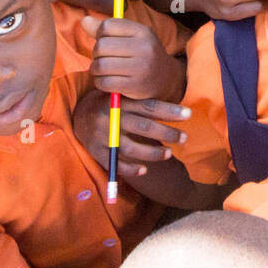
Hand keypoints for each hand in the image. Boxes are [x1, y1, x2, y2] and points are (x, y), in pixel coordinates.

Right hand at [71, 87, 191, 179]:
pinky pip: (115, 163)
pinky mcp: (96, 151)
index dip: (169, 110)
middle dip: (167, 133)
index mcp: (120, 102)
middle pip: (143, 126)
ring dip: (153, 152)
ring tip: (169, 153)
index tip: (188, 114)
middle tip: (185, 138)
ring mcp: (103, 136)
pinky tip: (144, 170)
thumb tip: (174, 107)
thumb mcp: (122, 97)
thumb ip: (141, 102)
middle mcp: (111, 118)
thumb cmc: (109, 105)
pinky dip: (130, 168)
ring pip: (131, 147)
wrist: (78, 114)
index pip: (149, 106)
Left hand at [81, 15, 184, 101]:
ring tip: (103, 70)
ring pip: (100, 65)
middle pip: (101, 46)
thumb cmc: (141, 54)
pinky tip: (107, 81)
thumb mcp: (130, 37)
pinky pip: (104, 82)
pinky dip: (100, 82)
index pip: (107, 26)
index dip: (100, 34)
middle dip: (96, 54)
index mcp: (142, 31)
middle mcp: (144, 48)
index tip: (106, 42)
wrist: (166, 78)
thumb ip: (107, 29)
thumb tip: (84, 20)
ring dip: (96, 69)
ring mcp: (141, 68)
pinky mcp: (135, 86)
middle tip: (103, 58)